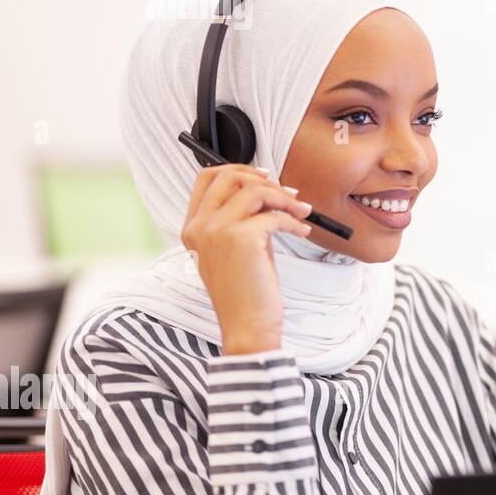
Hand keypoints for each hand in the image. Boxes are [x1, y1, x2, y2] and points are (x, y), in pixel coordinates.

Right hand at [180, 164, 313, 355]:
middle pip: (229, 176)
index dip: (238, 170)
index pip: (206, 178)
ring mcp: (216, 230)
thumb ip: (240, 217)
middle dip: (265, 180)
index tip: (265, 176)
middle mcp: (199, 226)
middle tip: (290, 193)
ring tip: (302, 212)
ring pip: (255, 191)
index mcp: (192, 227)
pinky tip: (303, 231)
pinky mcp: (241, 238)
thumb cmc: (245, 290)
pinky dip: (294, 221)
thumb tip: (268, 189)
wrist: (247, 324)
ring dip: (285, 198)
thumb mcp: (235, 247)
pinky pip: (275, 216)